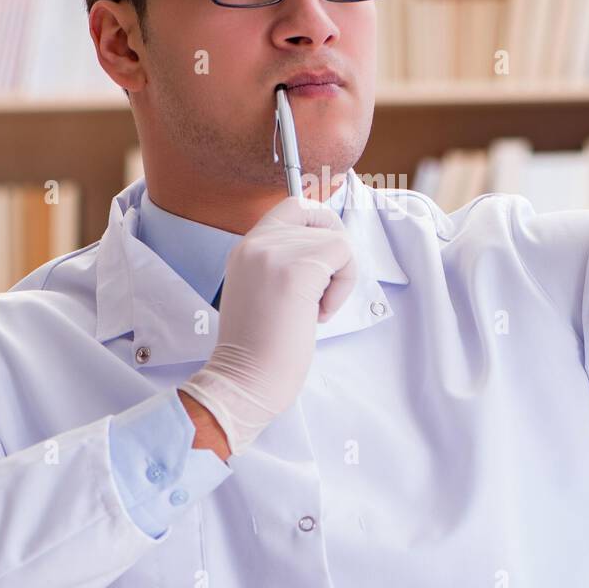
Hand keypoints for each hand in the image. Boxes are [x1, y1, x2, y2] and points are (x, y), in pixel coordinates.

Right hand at [177, 195, 356, 454]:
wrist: (244, 381)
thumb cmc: (260, 351)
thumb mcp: (263, 292)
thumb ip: (284, 264)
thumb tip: (328, 250)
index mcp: (245, 249)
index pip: (293, 206)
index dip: (319, 224)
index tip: (323, 263)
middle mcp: (256, 243)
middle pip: (319, 215)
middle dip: (335, 248)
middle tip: (325, 286)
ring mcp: (274, 253)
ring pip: (336, 237)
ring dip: (339, 276)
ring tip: (315, 308)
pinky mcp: (296, 270)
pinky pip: (344, 255)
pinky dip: (343, 285)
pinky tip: (320, 314)